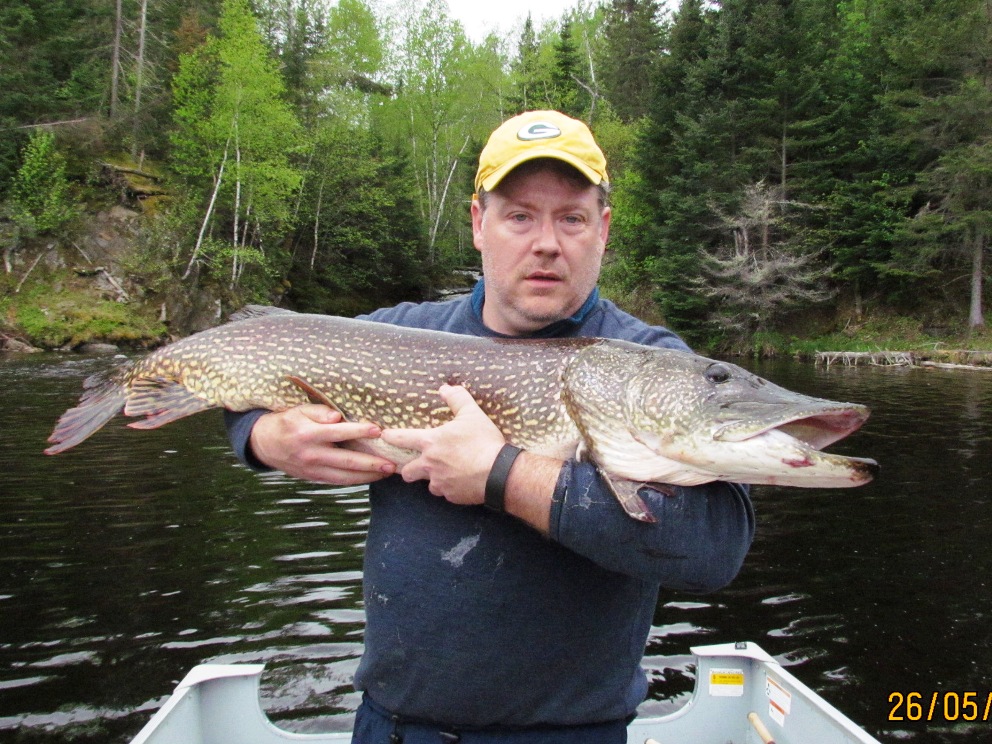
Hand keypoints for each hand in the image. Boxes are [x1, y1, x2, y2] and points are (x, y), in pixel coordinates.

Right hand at [250, 404, 396, 484]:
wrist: (265, 444)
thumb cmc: (288, 422)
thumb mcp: (299, 411)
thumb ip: (319, 412)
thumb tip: (336, 417)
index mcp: (307, 434)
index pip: (338, 432)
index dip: (359, 431)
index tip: (378, 430)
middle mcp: (311, 454)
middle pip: (345, 460)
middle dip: (370, 463)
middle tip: (390, 464)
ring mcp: (313, 469)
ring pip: (344, 476)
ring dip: (367, 476)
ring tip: (387, 473)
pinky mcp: (314, 478)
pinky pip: (338, 481)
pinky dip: (356, 480)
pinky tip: (371, 477)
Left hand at [379, 385, 504, 504]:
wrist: (499, 473)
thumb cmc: (483, 441)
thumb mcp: (472, 414)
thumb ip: (457, 399)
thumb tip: (445, 388)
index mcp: (431, 442)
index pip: (403, 439)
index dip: (391, 437)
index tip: (384, 437)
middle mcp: (430, 464)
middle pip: (408, 472)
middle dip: (407, 470)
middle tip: (413, 467)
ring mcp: (440, 482)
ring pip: (429, 484)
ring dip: (433, 480)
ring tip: (445, 474)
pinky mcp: (452, 496)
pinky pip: (446, 493)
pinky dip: (451, 488)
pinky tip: (462, 482)